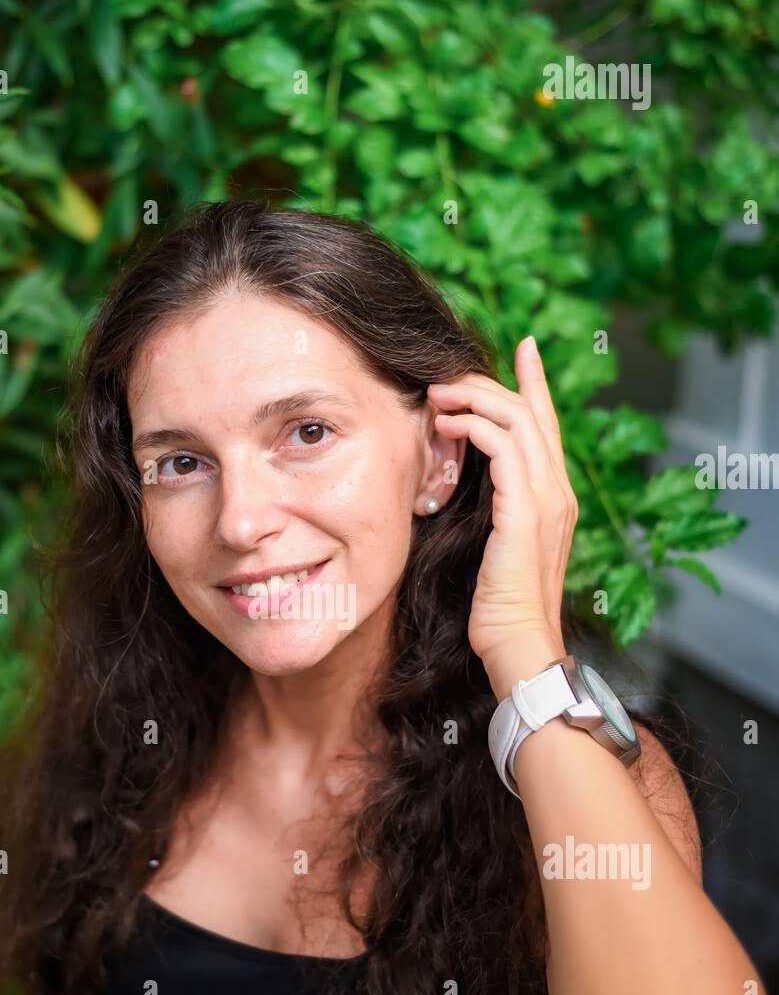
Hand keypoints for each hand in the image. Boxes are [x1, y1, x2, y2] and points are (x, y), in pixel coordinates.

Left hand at [427, 336, 578, 699]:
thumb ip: (489, 510)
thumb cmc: (498, 608)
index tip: (522, 349)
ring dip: (473, 399)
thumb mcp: (492, 547)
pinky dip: (474, 427)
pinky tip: (445, 426)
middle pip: (531, 412)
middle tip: (445, 376)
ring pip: (517, 420)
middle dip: (488, 384)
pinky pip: (504, 448)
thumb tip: (459, 481)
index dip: (533, 383)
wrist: (518, 645)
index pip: (546, 425)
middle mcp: (558, 491)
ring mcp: (548, 499)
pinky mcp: (527, 512)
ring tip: (436, 396)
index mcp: (554, 497)